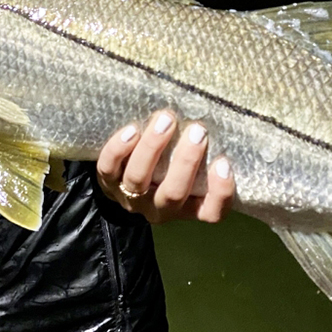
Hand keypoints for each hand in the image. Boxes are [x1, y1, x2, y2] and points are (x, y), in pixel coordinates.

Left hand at [97, 110, 234, 223]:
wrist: (126, 179)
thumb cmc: (172, 166)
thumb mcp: (194, 168)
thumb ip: (206, 154)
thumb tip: (222, 119)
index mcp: (189, 207)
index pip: (211, 212)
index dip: (220, 193)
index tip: (224, 163)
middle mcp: (160, 208)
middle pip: (174, 194)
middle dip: (186, 161)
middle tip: (198, 131)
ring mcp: (132, 197)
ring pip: (139, 179)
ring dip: (153, 147)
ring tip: (165, 120)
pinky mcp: (108, 182)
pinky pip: (108, 168)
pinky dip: (118, 149)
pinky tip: (132, 129)